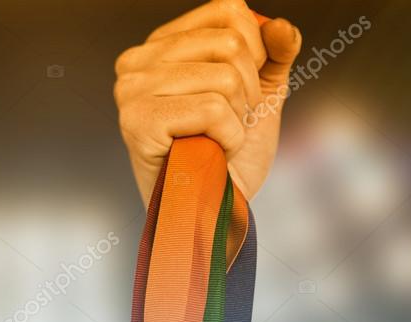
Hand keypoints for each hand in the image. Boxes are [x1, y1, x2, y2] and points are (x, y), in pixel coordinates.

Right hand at [114, 0, 301, 201]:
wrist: (213, 212)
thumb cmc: (228, 157)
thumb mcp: (260, 94)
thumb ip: (274, 53)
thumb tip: (278, 26)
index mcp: (159, 46)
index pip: (227, 11)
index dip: (254, 53)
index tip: (241, 94)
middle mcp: (136, 62)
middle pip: (229, 43)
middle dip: (248, 90)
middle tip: (229, 125)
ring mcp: (131, 91)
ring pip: (225, 76)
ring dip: (238, 117)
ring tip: (216, 141)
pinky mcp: (138, 122)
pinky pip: (213, 108)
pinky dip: (228, 137)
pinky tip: (209, 154)